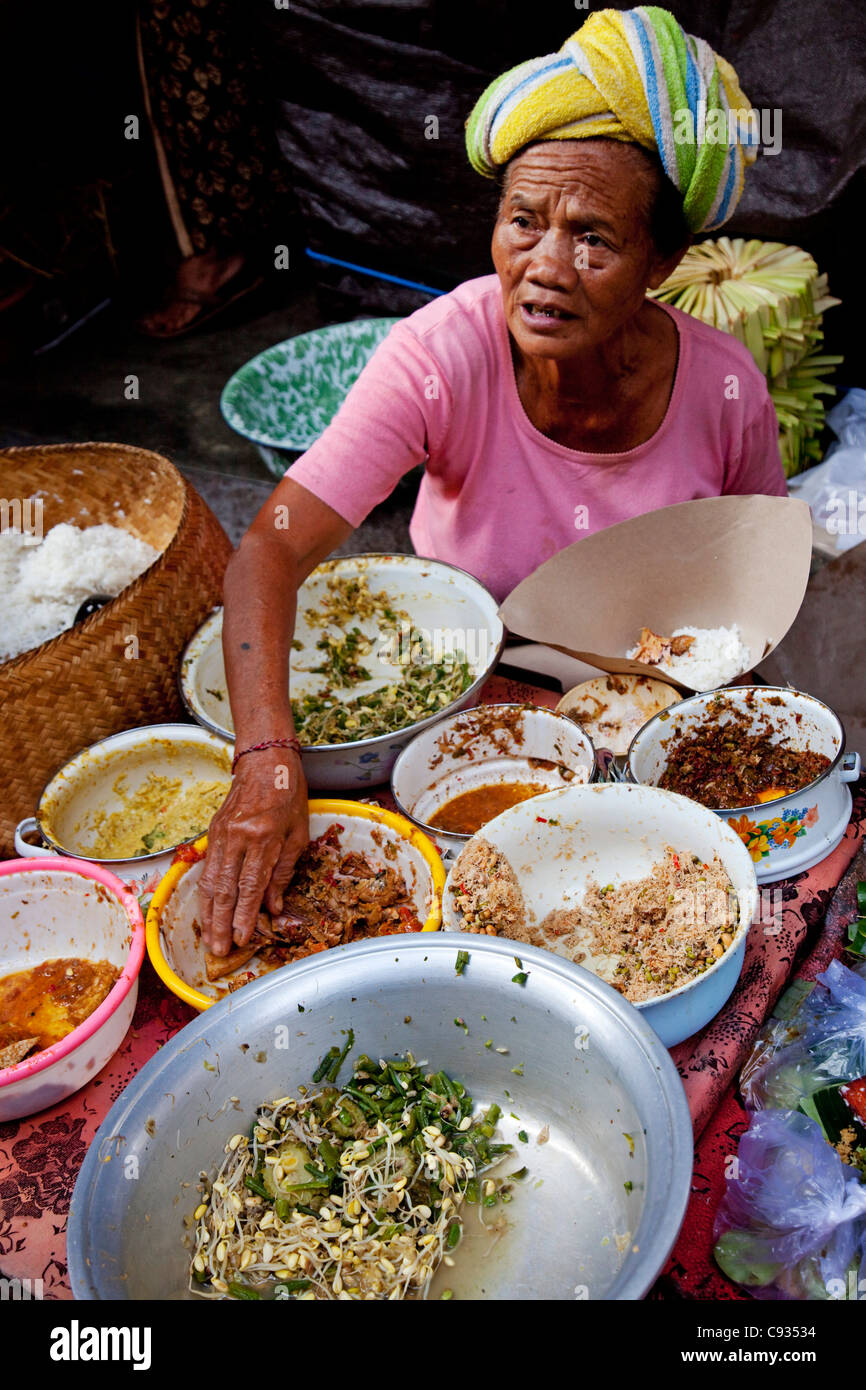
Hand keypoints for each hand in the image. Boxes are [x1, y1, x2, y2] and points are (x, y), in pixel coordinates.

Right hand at [198, 750, 308, 956]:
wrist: (265, 762)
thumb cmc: (289, 796)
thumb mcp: (298, 833)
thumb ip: (284, 872)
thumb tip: (273, 907)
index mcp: (264, 837)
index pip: (250, 885)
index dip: (244, 916)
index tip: (241, 939)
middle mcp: (238, 837)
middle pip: (224, 889)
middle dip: (220, 924)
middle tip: (218, 951)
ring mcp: (221, 835)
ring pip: (209, 882)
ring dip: (208, 914)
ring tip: (208, 939)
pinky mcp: (212, 833)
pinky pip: (207, 870)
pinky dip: (206, 894)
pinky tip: (207, 912)